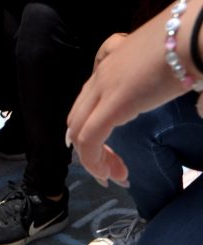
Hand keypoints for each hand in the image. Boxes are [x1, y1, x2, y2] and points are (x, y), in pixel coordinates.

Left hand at [67, 8, 188, 184]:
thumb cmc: (199, 44)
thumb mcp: (183, 64)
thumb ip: (183, 87)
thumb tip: (201, 109)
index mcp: (114, 59)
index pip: (88, 100)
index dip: (94, 129)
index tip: (114, 150)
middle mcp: (103, 71)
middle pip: (79, 118)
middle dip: (92, 149)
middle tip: (115, 169)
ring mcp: (105, 84)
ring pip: (79, 130)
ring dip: (93, 159)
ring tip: (115, 176)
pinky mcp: (114, 100)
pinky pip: (89, 138)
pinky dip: (93, 161)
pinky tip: (109, 174)